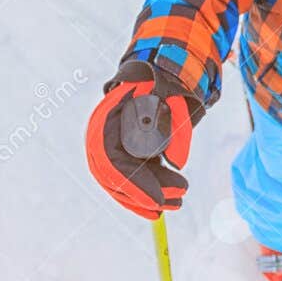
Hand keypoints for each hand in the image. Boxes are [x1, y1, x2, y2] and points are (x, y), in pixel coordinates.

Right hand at [85, 60, 203, 218]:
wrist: (161, 75)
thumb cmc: (166, 88)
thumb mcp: (174, 104)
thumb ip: (174, 129)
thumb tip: (175, 162)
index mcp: (108, 119)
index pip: (113, 161)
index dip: (134, 184)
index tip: (157, 200)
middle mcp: (102, 136)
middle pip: (113, 177)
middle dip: (142, 196)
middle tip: (170, 205)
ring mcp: (110, 146)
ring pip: (122, 182)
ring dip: (148, 196)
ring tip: (179, 202)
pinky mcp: (123, 153)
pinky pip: (131, 177)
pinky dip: (149, 189)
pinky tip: (171, 196)